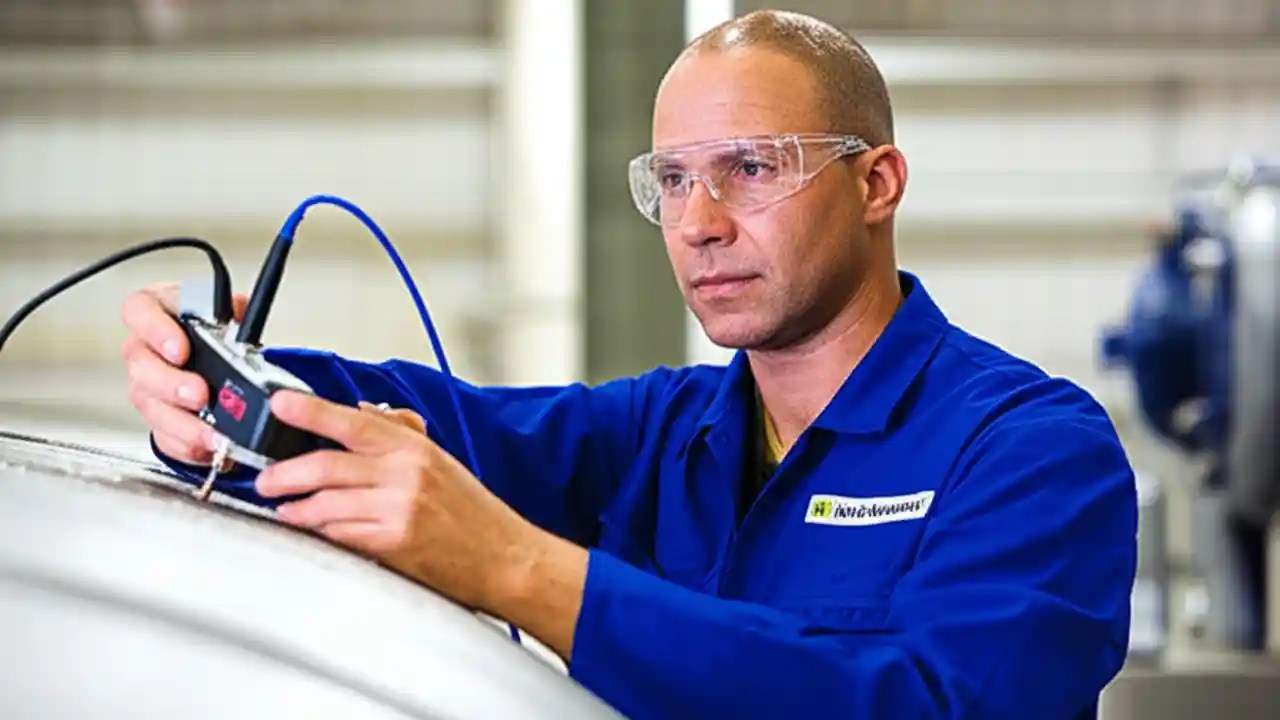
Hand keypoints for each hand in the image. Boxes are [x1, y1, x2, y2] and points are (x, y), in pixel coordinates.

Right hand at [119, 283, 247, 465]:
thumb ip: (234, 315)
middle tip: (198, 394)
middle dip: (171, 385)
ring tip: (211, 431)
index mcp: (158, 312)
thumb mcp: (231, 314)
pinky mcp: (159, 418)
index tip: (180, 349)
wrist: (224, 362)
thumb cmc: (217, 331)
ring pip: (150, 406)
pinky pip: (163, 435)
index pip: (139, 311)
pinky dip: (187, 445)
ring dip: (182, 423)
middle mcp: (145, 349)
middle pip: (141, 366)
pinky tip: (207, 445)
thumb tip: (242, 322)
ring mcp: (147, 387)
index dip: (155, 331)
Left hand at [256, 391, 539, 612]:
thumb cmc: (474, 514)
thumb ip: (402, 432)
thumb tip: (360, 411)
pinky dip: (320, 530)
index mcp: (415, 449)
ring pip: (327, 502)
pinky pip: (341, 533)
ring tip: (283, 507)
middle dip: (285, 472)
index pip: (351, 422)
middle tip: (266, 478)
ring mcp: (398, 509)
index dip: (310, 411)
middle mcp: (405, 474)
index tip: (280, 404)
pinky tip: (310, 529)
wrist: (503, 558)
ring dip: (296, 507)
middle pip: (327, 465)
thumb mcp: (441, 461)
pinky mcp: (393, 543)